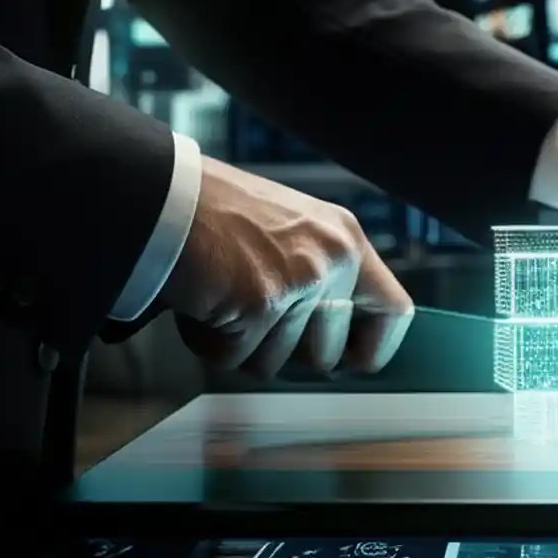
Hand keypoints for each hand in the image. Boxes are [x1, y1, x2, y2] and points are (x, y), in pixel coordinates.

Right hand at [159, 157, 413, 378]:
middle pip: (327, 356)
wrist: (161, 194)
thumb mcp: (292, 232)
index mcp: (346, 238)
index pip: (395, 312)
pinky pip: (236, 358)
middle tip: (252, 315)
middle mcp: (334, 258)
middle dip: (284, 351)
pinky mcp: (261, 303)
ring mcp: (300, 281)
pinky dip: (209, 342)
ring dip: (239, 343)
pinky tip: (202, 301)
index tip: (348, 360)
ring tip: (221, 296)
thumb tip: (331, 341)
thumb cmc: (215, 214)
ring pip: (275, 363)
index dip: (372, 348)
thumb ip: (321, 277)